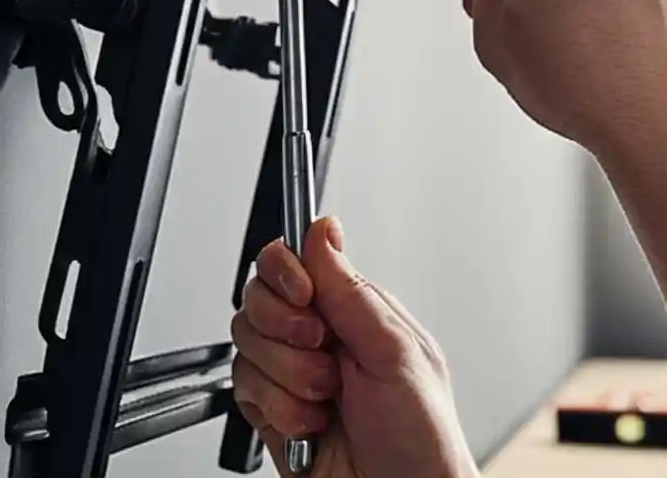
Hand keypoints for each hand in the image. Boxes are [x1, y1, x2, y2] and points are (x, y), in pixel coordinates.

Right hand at [230, 217, 476, 477]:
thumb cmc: (421, 437)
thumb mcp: (395, 352)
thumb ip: (351, 289)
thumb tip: (324, 229)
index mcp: (356, 311)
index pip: (296, 262)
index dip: (286, 274)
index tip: (304, 299)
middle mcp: (323, 337)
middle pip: (259, 300)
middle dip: (285, 334)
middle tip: (323, 356)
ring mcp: (295, 374)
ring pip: (246, 345)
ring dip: (288, 378)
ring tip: (328, 400)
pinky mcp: (273, 411)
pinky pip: (244, 390)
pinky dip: (278, 410)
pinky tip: (312, 425)